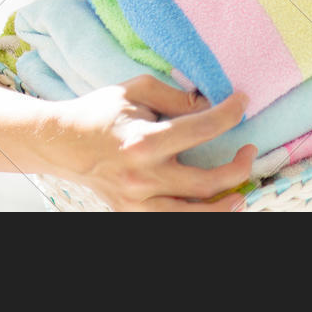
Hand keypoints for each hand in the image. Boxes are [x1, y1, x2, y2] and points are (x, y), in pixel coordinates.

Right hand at [43, 75, 254, 210]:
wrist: (61, 143)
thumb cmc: (100, 111)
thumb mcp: (137, 90)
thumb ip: (176, 97)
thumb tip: (211, 104)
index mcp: (144, 141)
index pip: (202, 129)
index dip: (230, 114)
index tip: (243, 102)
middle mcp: (142, 176)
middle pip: (206, 183)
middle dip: (238, 168)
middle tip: (251, 151)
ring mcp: (136, 201)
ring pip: (192, 214)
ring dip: (225, 205)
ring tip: (241, 192)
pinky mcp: (130, 213)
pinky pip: (170, 220)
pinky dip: (194, 215)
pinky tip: (211, 206)